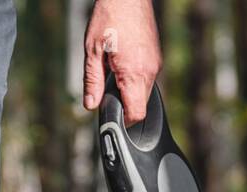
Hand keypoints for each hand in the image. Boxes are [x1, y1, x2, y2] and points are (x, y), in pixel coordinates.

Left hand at [82, 0, 162, 122]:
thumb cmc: (110, 16)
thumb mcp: (92, 50)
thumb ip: (92, 81)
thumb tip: (90, 105)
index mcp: (134, 73)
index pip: (136, 114)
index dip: (123, 121)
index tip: (111, 118)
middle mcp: (149, 72)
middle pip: (141, 106)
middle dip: (124, 106)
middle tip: (107, 94)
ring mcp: (155, 65)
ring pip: (144, 93)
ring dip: (129, 92)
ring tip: (113, 74)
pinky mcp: (156, 59)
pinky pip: (147, 79)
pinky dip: (134, 80)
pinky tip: (121, 65)